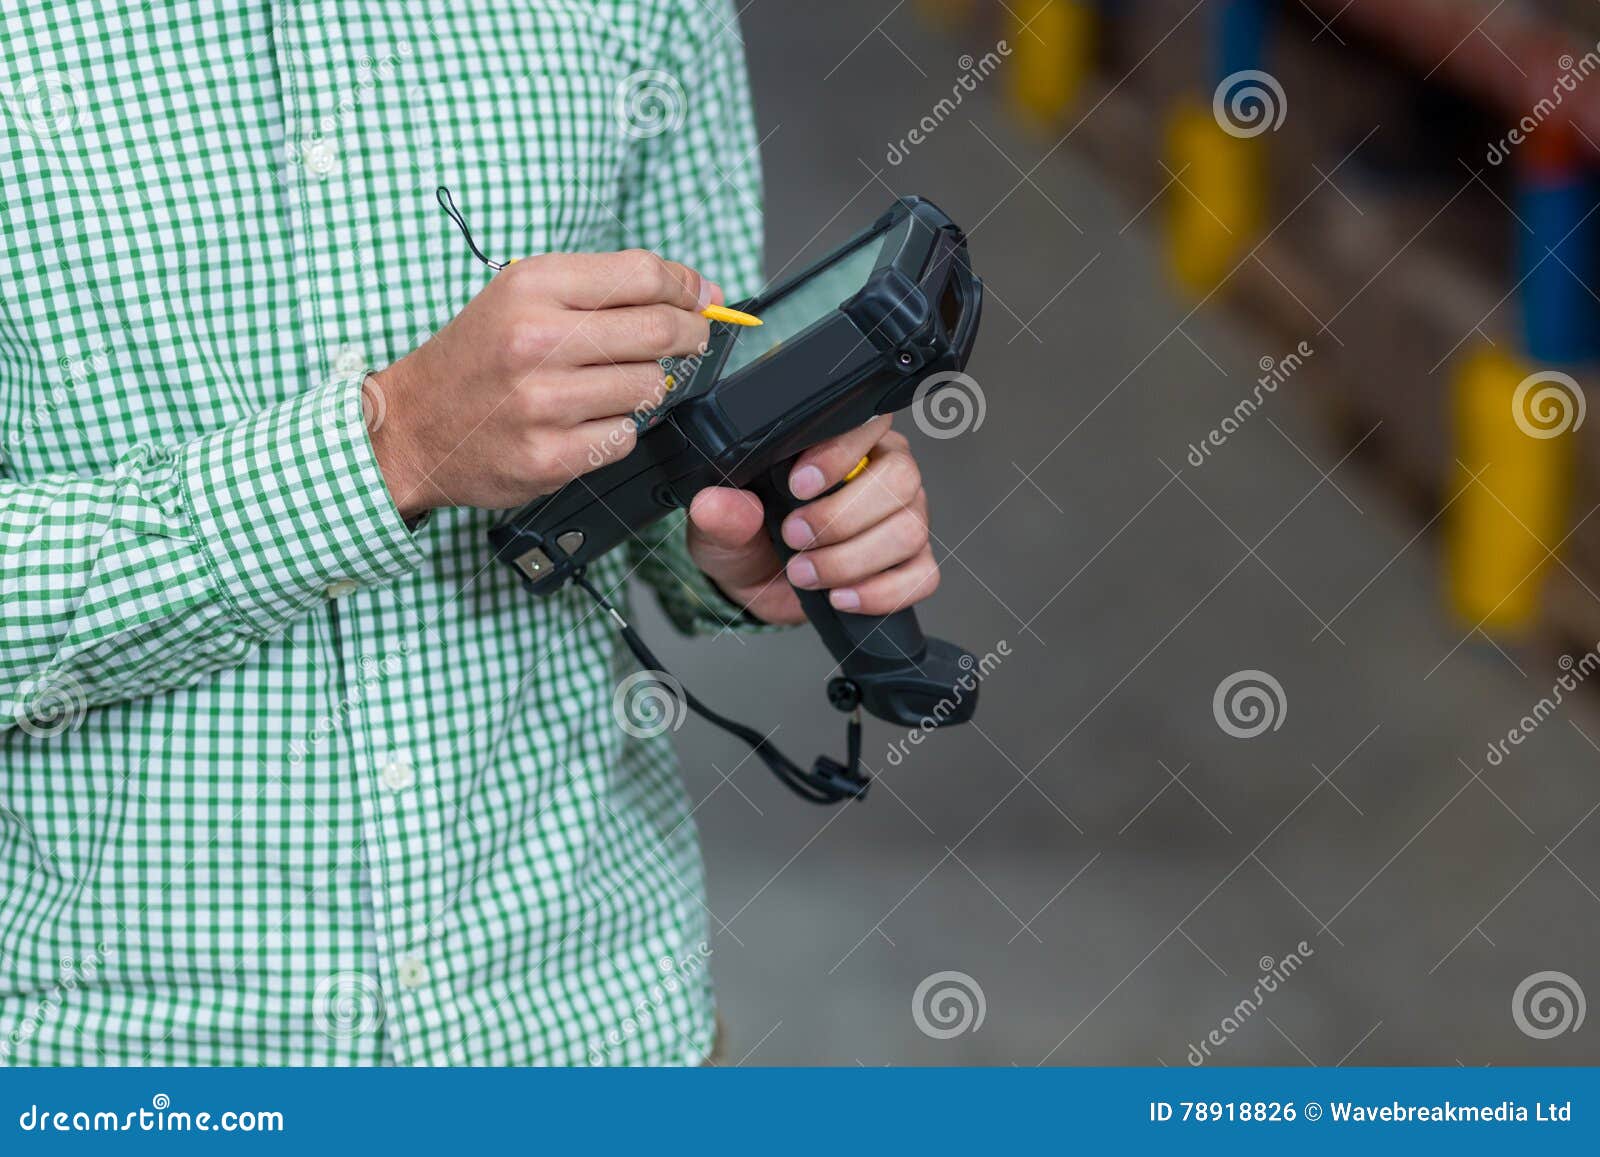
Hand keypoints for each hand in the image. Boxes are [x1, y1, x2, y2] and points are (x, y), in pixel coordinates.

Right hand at [368, 250, 718, 518]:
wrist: (412, 426)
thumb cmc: (479, 357)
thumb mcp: (526, 297)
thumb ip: (608, 288)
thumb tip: (702, 291)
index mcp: (533, 287)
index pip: (643, 274)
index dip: (687, 287)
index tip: (701, 299)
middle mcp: (536, 340)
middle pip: (659, 330)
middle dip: (690, 335)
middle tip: (689, 340)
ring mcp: (543, 402)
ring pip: (650, 388)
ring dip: (644, 388)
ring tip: (607, 386)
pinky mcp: (550, 456)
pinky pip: (626, 436)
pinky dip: (617, 430)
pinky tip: (583, 423)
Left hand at [685, 415, 938, 624]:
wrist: (760, 587)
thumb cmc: (750, 539)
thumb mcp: (722, 526)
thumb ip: (720, 512)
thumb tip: (716, 503)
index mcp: (847, 443)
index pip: (871, 423)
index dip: (840, 452)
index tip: (798, 485)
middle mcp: (885, 474)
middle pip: (899, 480)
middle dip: (840, 516)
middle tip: (794, 536)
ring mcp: (906, 518)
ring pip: (908, 530)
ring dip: (851, 559)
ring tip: (805, 572)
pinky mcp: (911, 564)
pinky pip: (921, 577)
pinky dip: (880, 592)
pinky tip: (842, 596)